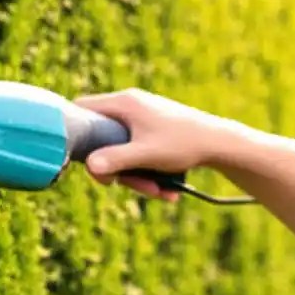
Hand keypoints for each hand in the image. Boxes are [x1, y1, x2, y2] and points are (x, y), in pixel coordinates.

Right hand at [74, 88, 235, 201]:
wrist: (221, 143)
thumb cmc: (184, 144)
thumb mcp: (146, 155)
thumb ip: (116, 160)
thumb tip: (89, 167)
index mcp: (124, 102)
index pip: (81, 107)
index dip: (73, 132)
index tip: (77, 157)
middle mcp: (130, 105)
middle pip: (102, 138)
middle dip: (115, 168)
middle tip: (121, 185)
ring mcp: (142, 117)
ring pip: (122, 150)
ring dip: (136, 176)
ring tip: (159, 191)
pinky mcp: (154, 130)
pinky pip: (139, 152)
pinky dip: (149, 171)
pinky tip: (167, 188)